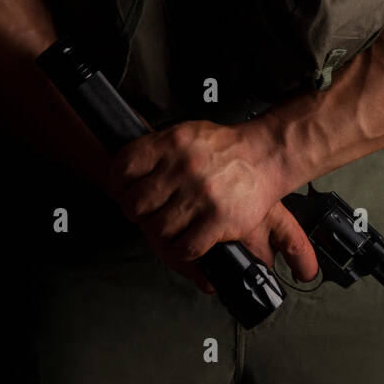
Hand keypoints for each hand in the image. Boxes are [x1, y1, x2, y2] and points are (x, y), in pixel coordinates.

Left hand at [105, 118, 318, 293]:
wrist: (266, 155)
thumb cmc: (224, 147)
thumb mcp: (185, 134)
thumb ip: (157, 152)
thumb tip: (125, 176)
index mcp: (172, 143)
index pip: (123, 168)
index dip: (118, 185)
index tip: (123, 190)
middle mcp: (184, 168)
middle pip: (136, 204)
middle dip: (138, 212)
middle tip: (148, 212)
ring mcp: (202, 195)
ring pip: (158, 229)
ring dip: (161, 232)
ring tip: (171, 224)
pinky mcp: (220, 220)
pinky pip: (185, 248)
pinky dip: (180, 249)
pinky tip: (186, 239)